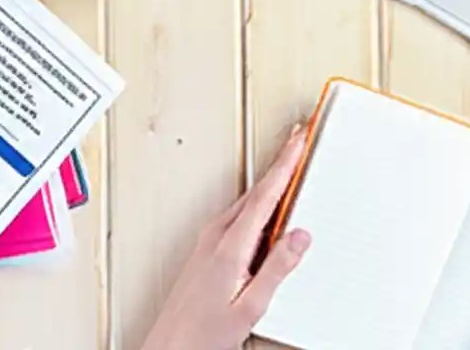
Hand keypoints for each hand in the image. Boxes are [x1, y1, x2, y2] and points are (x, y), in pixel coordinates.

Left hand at [140, 125, 311, 349]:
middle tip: (299, 141)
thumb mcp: (250, 306)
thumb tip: (300, 235)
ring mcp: (208, 241)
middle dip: (280, 164)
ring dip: (269, 183)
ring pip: (246, 203)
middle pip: (256, 191)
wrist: (169, 347)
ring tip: (289, 168)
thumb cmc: (204, 334)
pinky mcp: (205, 250)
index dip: (285, 164)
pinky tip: (266, 208)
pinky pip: (236, 216)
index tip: (298, 140)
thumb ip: (277, 268)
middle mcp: (216, 237)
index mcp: (231, 246)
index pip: (266, 195)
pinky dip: (257, 204)